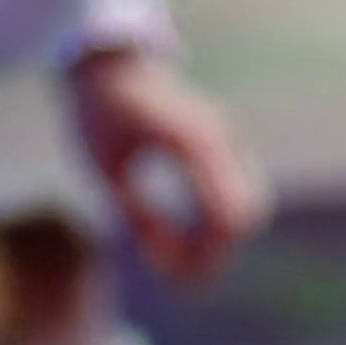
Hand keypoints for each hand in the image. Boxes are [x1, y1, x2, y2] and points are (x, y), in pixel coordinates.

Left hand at [69, 50, 269, 281]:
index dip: (208, 256)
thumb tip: (165, 264)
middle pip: (245, 214)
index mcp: (192, 142)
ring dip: (221, 241)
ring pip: (248, 206)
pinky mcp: (225, 145)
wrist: (108, 60)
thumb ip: (137, 214)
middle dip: (218, 255)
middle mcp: (220, 138)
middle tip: (184, 284)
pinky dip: (219, 224)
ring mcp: (228, 139)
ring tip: (185, 268)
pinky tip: (190, 242)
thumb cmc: (97, 109)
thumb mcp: (105, 167)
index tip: (181, 284)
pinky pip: (239, 193)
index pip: (225, 214)